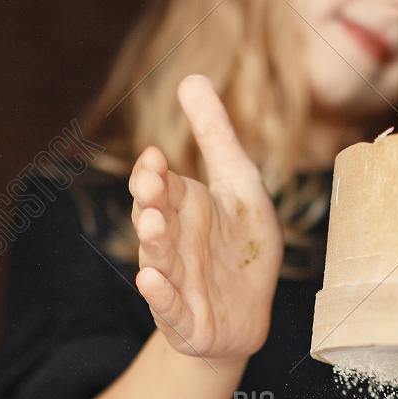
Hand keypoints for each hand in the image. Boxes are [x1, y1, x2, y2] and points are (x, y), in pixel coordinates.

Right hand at [129, 74, 283, 361]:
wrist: (247, 318)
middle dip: (151, 203)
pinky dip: (158, 296)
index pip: (160, 185)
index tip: (156, 158)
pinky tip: (150, 280)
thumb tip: (190, 78)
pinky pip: (168, 308)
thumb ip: (216, 137)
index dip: (154, 174)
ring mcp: (175, 282)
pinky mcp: (185, 320)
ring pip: (159, 261)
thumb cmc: (242, 250)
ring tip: (151, 227)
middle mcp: (173, 243)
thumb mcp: (241, 187)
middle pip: (155, 219)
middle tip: (150, 186)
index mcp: (183, 209)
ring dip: (153, 245)